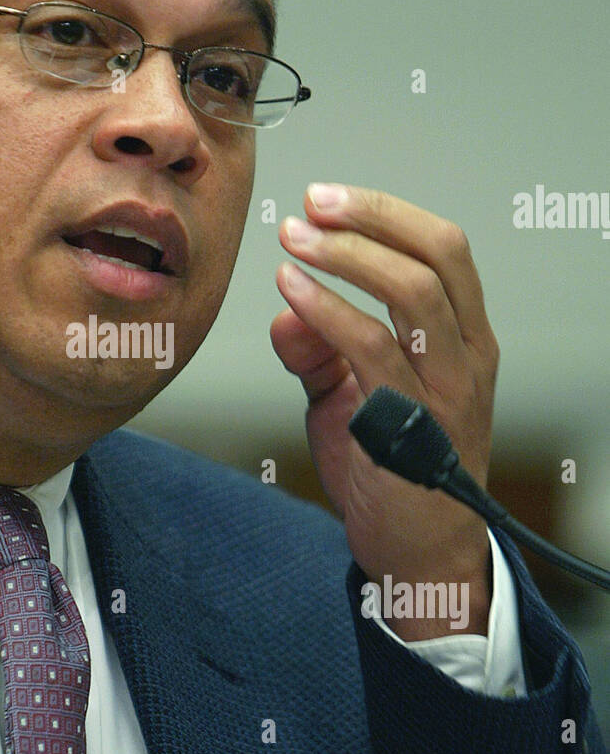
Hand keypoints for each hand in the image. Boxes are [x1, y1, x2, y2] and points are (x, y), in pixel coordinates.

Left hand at [269, 184, 498, 638]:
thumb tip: (285, 308)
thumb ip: (319, 350)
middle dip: (370, 219)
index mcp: (464, 337)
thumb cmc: (387, 471)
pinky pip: (375, 349)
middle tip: (308, 206)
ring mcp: (449, 389)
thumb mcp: (347, 397)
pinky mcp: (416, 423)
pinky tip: (292, 291)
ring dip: (348, 256)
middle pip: (438, 254)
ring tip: (295, 240)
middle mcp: (469, 355)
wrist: (414, 554)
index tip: (326, 199)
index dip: (386, 213)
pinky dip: (330, 310)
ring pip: (414, 292)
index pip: (443, 249)